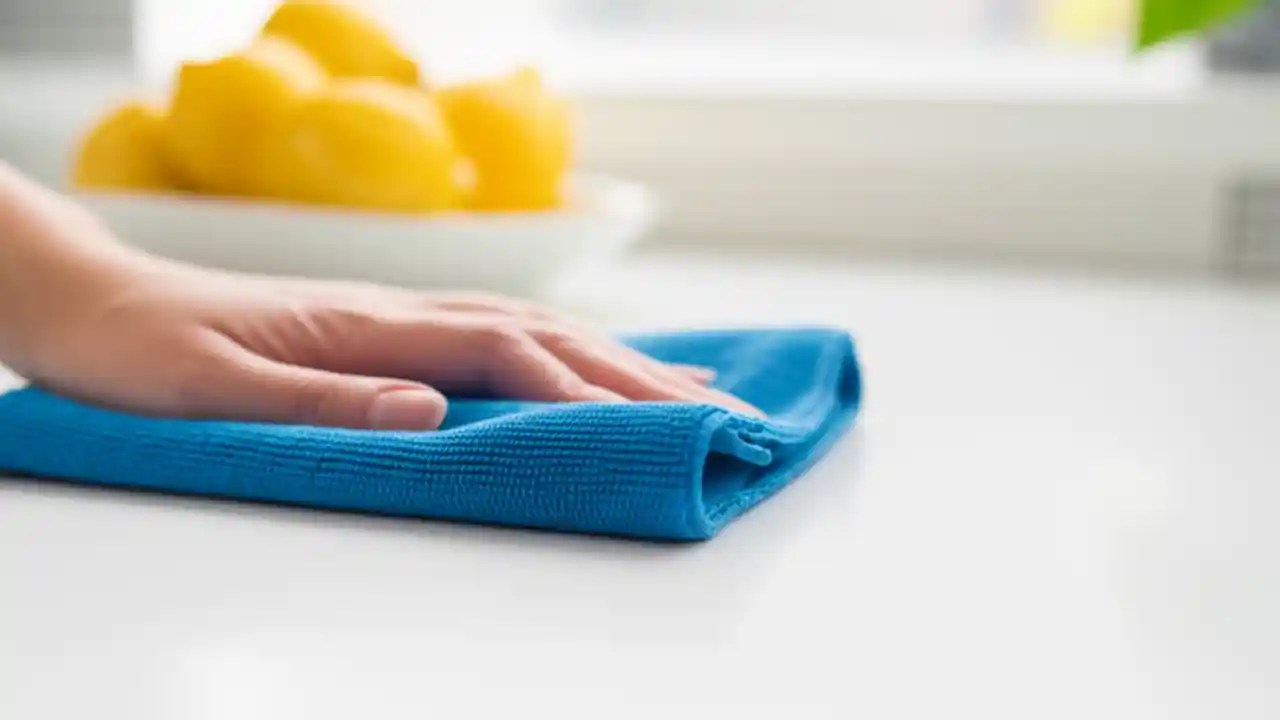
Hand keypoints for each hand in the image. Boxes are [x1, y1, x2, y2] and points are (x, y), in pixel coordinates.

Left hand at [20, 261, 759, 429]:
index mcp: (368, 323)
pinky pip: (502, 335)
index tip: (648, 426)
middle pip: (543, 333)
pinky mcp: (391, 328)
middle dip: (632, 373)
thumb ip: (320, 400)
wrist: (101, 301)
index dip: (580, 388)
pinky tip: (591, 367)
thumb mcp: (213, 388)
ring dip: (614, 357)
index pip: (502, 349)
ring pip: (533, 328)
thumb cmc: (148, 351)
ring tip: (687, 386)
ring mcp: (400, 315)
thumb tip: (429, 412)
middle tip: (715, 407)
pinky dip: (564, 353)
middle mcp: (400, 310)